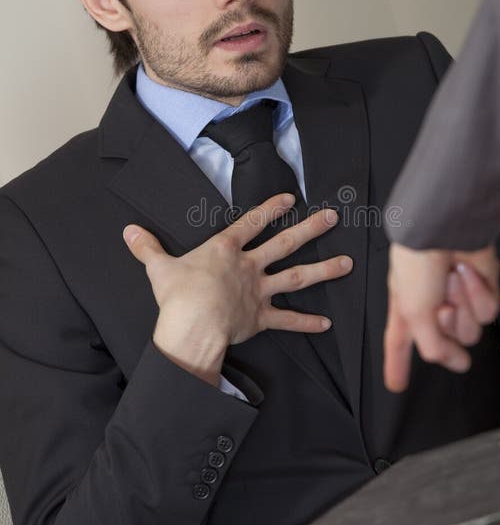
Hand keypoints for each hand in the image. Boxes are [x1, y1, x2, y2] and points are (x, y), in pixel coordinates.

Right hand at [123, 194, 352, 385]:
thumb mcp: (159, 268)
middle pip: (285, 243)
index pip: (251, 222)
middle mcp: (248, 265)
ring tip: (347, 263)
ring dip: (324, 270)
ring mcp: (259, 291)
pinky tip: (326, 323)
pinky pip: (288, 320)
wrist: (192, 326)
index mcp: (225, 249)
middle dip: (311, 229)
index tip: (290, 198)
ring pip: (297, 277)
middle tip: (334, 218)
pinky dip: (307, 323)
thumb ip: (147, 248)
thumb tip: (128, 231)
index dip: (270, 208)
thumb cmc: (177, 296)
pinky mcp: (262, 317)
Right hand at [383, 244, 499, 391]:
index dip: (397, 365)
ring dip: (463, 306)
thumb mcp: (412, 312)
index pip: (399, 343)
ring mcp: (458, 297)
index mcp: (406, 308)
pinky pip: (487, 310)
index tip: (397, 385)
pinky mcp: (482, 287)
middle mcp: (431, 305)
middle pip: (446, 342)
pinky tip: (467, 273)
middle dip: (447, 324)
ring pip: (471, 329)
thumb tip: (457, 364)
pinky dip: (478, 293)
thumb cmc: (417, 263)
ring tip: (452, 281)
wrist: (445, 229)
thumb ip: (431, 345)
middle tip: (440, 304)